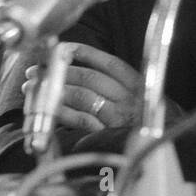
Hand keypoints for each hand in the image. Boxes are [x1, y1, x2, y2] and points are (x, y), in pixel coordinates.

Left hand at [22, 44, 143, 133]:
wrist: (161, 146)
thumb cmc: (147, 119)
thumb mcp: (141, 96)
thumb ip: (118, 84)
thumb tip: (80, 71)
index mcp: (137, 84)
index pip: (109, 63)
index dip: (85, 53)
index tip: (63, 49)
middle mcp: (128, 98)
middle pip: (90, 78)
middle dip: (60, 71)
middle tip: (37, 71)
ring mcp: (117, 117)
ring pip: (82, 96)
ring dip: (55, 90)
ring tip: (34, 88)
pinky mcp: (107, 134)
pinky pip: (80, 119)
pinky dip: (62, 112)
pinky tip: (48, 109)